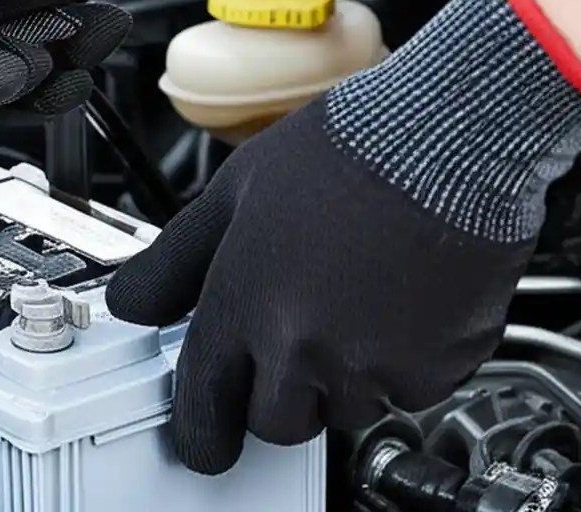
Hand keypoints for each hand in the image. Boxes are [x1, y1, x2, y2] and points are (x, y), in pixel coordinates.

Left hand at [106, 0, 580, 474]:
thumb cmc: (345, 152)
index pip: (205, 410)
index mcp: (245, 306)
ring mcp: (373, 364)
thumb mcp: (234, 192)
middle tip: (295, 335)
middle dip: (278, 394)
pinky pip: (406, 394)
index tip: (204, 440)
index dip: (201, 431)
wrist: (448, 139)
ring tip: (354, 298)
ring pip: (343, 411)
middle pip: (276, 424)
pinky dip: (400, 365)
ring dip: (340, 378)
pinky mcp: (435, 368)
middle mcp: (305, 347)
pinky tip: (399, 301)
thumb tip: (133, 301)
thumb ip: (174, 261)